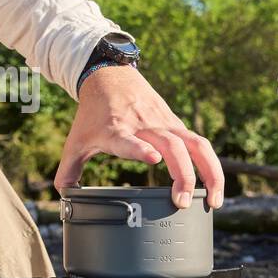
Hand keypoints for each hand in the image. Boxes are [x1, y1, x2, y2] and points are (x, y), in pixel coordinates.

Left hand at [56, 66, 223, 209]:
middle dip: (182, 175)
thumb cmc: (92, 113)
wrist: (109, 76)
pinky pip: (199, 144)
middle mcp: (144, 126)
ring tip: (215, 200)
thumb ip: (68, 169)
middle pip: (172, 147)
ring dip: (210, 172)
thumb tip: (63, 196)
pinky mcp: (176, 124)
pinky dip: (211, 166)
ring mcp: (164, 124)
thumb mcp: (76, 139)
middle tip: (181, 202)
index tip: (153, 160)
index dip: (140, 149)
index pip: (130, 140)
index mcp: (116, 130)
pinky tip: (215, 188)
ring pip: (196, 144)